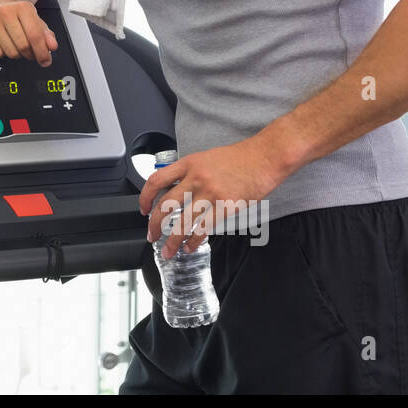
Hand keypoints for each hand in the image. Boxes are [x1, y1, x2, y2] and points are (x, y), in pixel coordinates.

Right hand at [0, 1, 57, 65]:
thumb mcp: (35, 22)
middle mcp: (5, 12)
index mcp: (23, 8)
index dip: (42, 52)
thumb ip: (47, 35)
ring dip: (16, 54)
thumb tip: (52, 46)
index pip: (35, 36)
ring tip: (15, 44)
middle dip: (29, 54)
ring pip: (11, 52)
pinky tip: (3, 43)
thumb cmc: (17, 18)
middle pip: (23, 46)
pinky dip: (2, 53)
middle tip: (29, 51)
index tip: (45, 61)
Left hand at [139, 136, 283, 258]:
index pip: (156, 180)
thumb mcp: (206, 158)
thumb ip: (190, 172)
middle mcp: (196, 178)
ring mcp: (211, 192)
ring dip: (172, 240)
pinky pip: (204, 228)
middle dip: (154, 224)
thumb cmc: (239, 158)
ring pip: (183, 222)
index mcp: (189, 164)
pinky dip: (194, 241)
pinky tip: (190, 247)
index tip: (143, 209)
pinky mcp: (226, 206)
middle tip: (151, 235)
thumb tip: (175, 190)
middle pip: (165, 205)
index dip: (144, 197)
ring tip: (168, 251)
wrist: (264, 157)